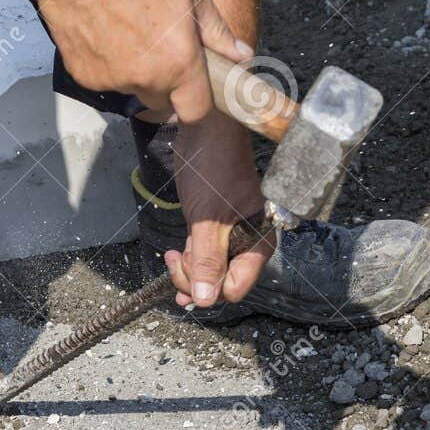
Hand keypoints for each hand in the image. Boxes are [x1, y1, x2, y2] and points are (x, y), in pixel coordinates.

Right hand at [39, 0, 251, 123]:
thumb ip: (217, 30)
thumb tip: (241, 55)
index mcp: (179, 62)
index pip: (195, 111)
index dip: (197, 102)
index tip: (195, 87)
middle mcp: (147, 79)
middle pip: (163, 101)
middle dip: (166, 83)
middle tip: (161, 46)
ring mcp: (113, 81)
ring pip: (133, 88)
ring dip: (136, 71)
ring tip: (128, 30)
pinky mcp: (85, 77)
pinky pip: (106, 79)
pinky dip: (108, 64)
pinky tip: (104, 32)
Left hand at [162, 112, 273, 307]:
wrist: (205, 129)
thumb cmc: (213, 168)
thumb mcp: (208, 218)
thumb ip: (207, 259)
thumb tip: (205, 299)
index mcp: (258, 242)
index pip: (237, 286)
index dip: (210, 288)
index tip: (187, 272)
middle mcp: (248, 243)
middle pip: (222, 283)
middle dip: (196, 279)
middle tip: (175, 260)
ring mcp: (230, 235)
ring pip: (210, 270)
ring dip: (189, 271)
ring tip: (171, 258)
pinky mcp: (213, 226)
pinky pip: (203, 254)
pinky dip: (189, 260)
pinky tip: (175, 257)